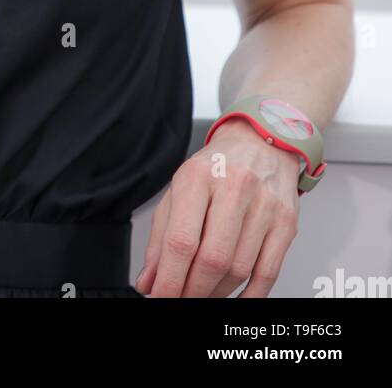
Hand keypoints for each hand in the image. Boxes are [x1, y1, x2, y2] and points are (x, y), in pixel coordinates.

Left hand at [135, 117, 300, 297]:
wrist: (260, 140)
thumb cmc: (217, 165)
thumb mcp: (179, 188)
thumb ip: (161, 236)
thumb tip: (151, 279)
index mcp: (198, 176)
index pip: (181, 240)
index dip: (169, 278)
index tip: (161, 296)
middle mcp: (234, 187)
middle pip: (212, 259)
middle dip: (192, 290)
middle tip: (181, 298)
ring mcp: (264, 206)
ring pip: (239, 269)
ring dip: (216, 292)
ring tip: (202, 293)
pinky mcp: (286, 222)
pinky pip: (268, 272)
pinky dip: (249, 295)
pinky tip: (234, 298)